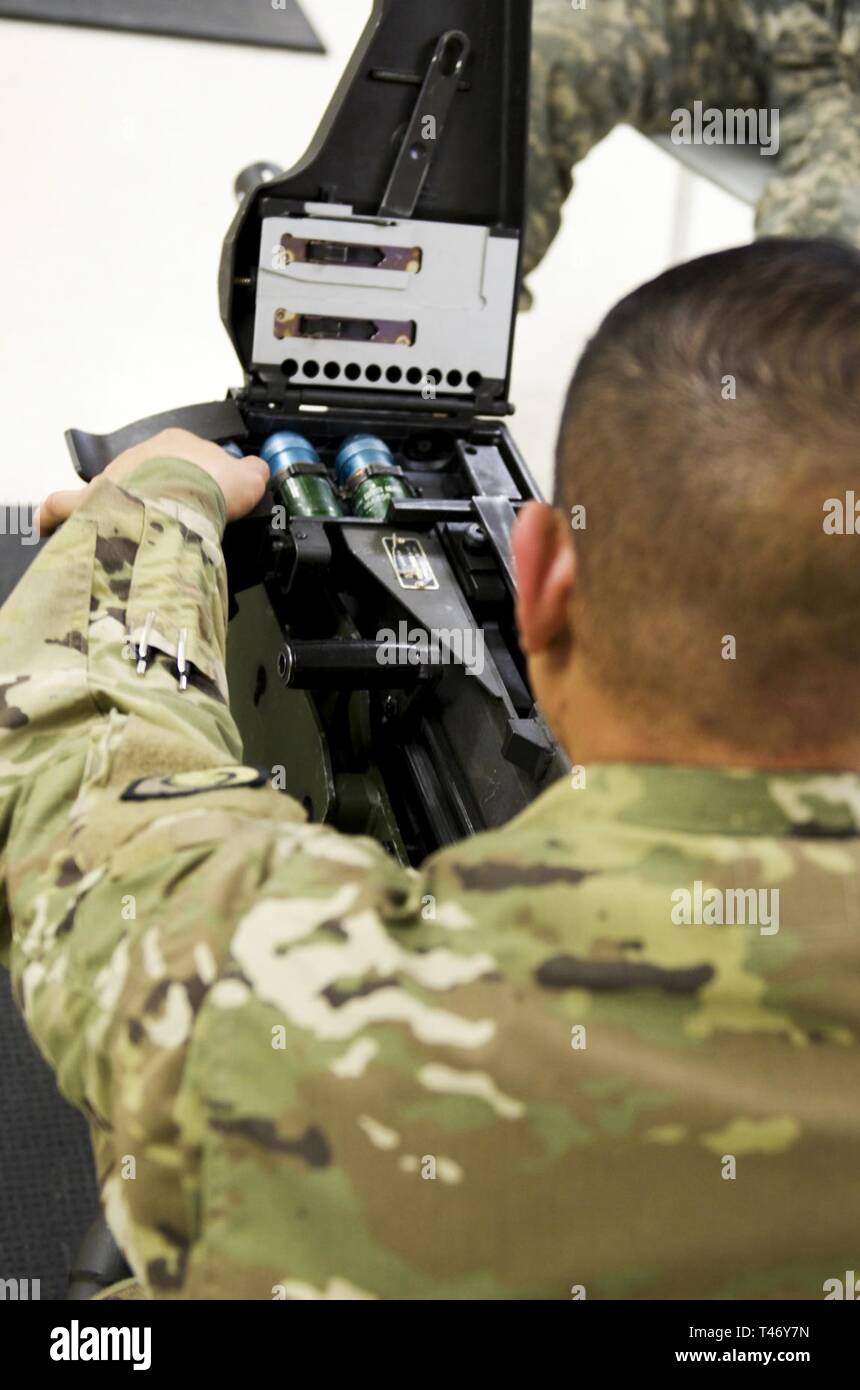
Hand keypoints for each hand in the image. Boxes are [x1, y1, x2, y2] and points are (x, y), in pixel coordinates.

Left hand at [37, 429, 268, 536]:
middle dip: (165, 492)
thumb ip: (254, 473)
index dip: (204, 481)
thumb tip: (260, 472)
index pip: (192, 458)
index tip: (211, 500)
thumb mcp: (249, 478)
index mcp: (179, 443)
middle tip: (180, 520)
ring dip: (127, 504)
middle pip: (155, 472)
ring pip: (119, 487)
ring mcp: (117, 476)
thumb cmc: (207, 491)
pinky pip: (66, 504)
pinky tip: (63, 523)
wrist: (177, 504)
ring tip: (143, 531)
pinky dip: (64, 512)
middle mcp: (143, 454)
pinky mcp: (93, 501)